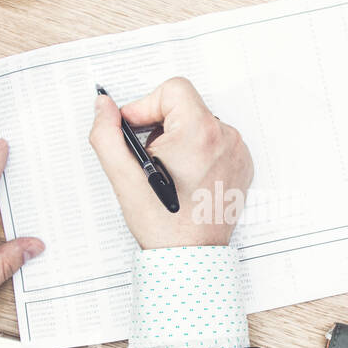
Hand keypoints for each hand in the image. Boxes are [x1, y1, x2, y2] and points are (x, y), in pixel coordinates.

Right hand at [89, 77, 252, 248]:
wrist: (190, 258)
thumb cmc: (164, 223)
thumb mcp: (122, 176)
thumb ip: (106, 133)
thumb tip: (105, 107)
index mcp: (201, 132)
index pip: (172, 89)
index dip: (146, 106)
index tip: (137, 131)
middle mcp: (226, 138)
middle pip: (185, 106)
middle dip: (162, 127)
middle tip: (152, 159)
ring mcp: (238, 152)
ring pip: (199, 124)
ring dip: (179, 140)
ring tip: (169, 172)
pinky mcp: (242, 165)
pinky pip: (215, 142)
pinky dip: (198, 153)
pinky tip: (186, 178)